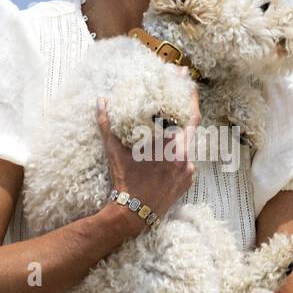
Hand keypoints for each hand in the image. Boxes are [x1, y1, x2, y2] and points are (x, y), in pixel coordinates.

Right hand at [96, 68, 200, 227]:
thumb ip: (108, 125)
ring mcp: (188, 169)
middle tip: (183, 85)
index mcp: (170, 146)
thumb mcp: (115, 151)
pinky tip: (169, 147)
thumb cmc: (124, 181)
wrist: (132, 214)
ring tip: (172, 119)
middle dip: (187, 104)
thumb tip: (100, 101)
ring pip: (189, 142)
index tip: (184, 77)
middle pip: (192, 124)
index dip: (187, 94)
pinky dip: (179, 151)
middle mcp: (184, 156)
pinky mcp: (188, 180)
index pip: (187, 114)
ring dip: (181, 130)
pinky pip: (187, 159)